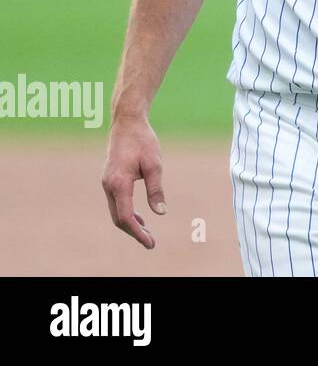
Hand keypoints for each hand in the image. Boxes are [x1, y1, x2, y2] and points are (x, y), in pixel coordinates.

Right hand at [102, 115, 166, 248]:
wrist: (127, 123)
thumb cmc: (143, 141)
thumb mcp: (155, 165)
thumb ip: (156, 190)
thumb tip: (161, 213)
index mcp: (119, 183)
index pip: (126, 216)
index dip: (138, 233)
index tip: (150, 242)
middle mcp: (108, 186)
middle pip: (118, 218)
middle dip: (134, 232)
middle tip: (151, 242)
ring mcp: (107, 183)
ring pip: (116, 211)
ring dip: (130, 223)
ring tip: (146, 233)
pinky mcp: (110, 180)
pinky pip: (116, 202)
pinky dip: (126, 212)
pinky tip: (140, 217)